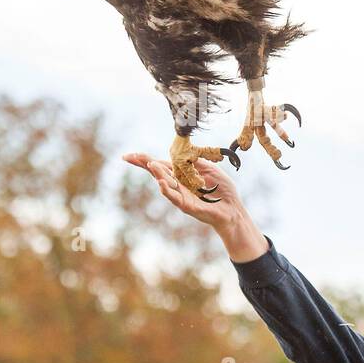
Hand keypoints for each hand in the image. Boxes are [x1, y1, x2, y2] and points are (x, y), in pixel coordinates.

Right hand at [122, 152, 267, 262]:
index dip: (146, 160)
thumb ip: (196, 161)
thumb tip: (182, 153)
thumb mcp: (210, 169)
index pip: (161, 165)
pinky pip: (174, 198)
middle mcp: (178, 185)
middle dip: (144, 164)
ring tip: (150, 163)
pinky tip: (161, 183)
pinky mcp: (187, 206)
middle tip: (130, 156)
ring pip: (165, 183)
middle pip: (157, 173)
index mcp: (182, 175)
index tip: (130, 155)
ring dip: (157, 173)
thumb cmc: (222, 191)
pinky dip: (166, 190)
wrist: (233, 209)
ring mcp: (180, 196)